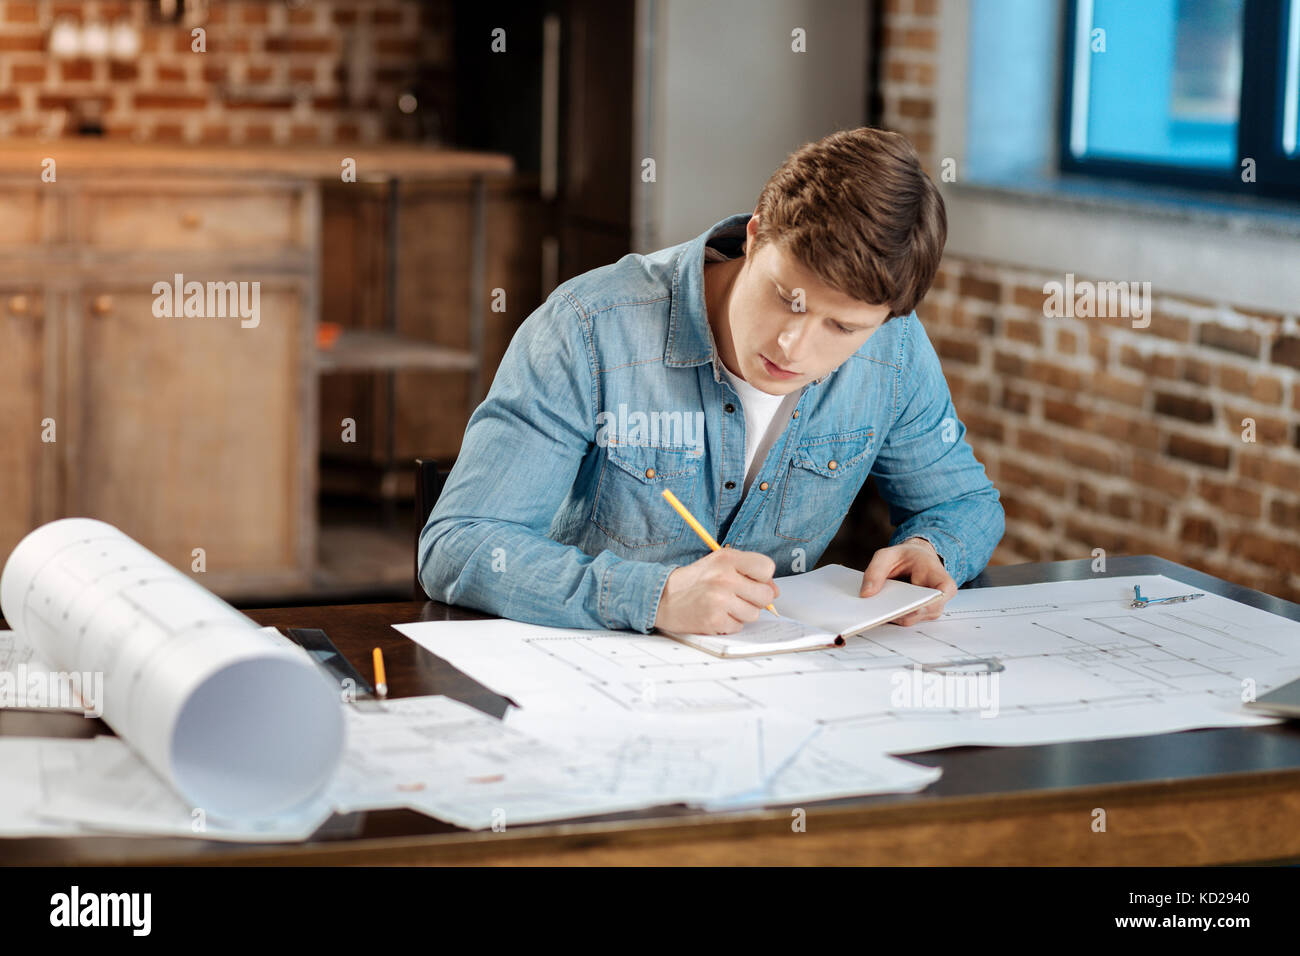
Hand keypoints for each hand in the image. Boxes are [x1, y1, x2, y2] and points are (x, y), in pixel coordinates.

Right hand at [654, 547, 780, 634]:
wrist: (663, 597)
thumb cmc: (694, 581)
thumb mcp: (719, 564)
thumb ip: (749, 572)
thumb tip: (775, 591)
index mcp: (727, 558)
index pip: (767, 568)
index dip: (763, 578)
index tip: (751, 580)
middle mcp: (724, 577)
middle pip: (765, 595)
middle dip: (755, 599)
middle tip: (737, 596)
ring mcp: (720, 600)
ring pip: (753, 614)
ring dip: (741, 613)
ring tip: (723, 605)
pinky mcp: (715, 620)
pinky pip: (738, 626)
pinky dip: (729, 623)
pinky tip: (715, 614)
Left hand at [859, 537, 956, 625]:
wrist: (915, 560)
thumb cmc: (908, 556)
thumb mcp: (888, 555)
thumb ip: (876, 570)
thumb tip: (866, 593)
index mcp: (939, 578)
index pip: (941, 594)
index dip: (926, 602)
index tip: (909, 604)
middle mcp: (938, 599)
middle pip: (920, 612)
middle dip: (898, 610)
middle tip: (878, 607)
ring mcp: (927, 610)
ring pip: (909, 619)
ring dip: (892, 614)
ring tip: (874, 607)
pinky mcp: (916, 616)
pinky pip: (902, 619)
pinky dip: (890, 615)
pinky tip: (878, 609)